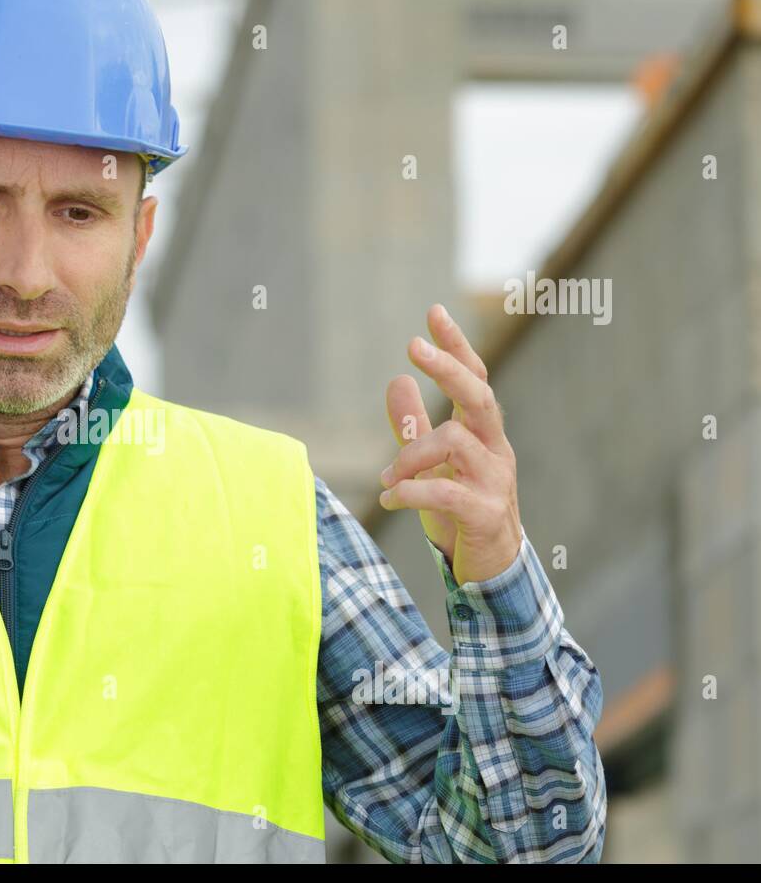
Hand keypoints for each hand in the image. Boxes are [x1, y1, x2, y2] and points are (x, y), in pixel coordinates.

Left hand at [379, 304, 522, 584]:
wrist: (493, 570)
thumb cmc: (462, 512)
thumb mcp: (432, 465)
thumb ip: (413, 426)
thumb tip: (397, 379)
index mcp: (483, 434)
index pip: (475, 379)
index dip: (456, 346)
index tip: (434, 312)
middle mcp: (495, 450)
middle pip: (479, 396)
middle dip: (448, 368)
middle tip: (413, 347)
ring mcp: (495, 481)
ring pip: (455, 441)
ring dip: (410, 454)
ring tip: (387, 480)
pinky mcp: (486, 514)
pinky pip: (446, 492)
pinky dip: (410, 492)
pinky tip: (389, 500)